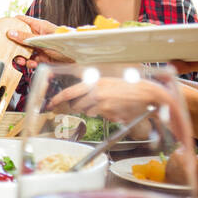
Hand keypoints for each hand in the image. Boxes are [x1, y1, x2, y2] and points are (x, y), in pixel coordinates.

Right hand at [6, 14, 69, 75]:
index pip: (21, 20)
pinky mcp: (44, 57)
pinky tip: (32, 64)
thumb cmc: (66, 44)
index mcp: (39, 26)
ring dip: (22, 56)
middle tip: (9, 50)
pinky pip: (32, 60)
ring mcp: (41, 47)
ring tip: (21, 60)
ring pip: (25, 51)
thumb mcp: (42, 40)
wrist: (79, 59)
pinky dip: (30, 63)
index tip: (1, 29)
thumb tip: (11, 32)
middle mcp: (39, 35)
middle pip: (21, 38)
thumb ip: (26, 37)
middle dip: (15, 45)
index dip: (11, 23)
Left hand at [49, 76, 171, 127]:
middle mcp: (96, 90)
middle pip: (76, 105)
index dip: (58, 99)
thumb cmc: (130, 88)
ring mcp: (102, 101)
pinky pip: (100, 115)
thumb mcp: (109, 84)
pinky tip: (115, 108)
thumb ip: (94, 90)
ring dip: (94, 111)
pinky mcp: (109, 110)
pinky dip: (104, 114)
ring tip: (108, 104)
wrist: (147, 93)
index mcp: (95, 82)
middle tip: (88, 106)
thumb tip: (82, 99)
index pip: (70, 91)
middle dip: (79, 108)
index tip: (51, 104)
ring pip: (88, 111)